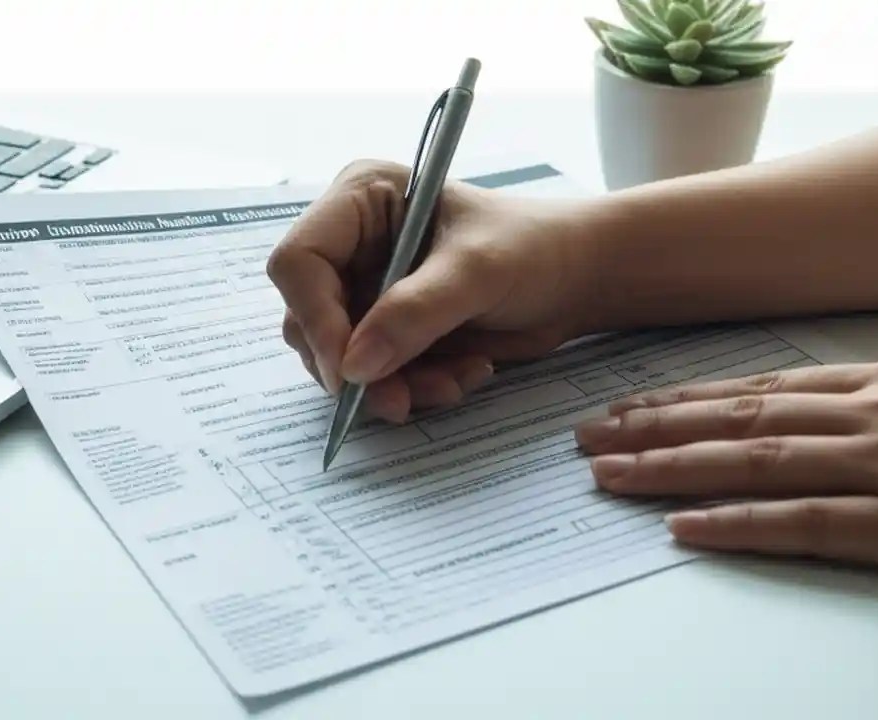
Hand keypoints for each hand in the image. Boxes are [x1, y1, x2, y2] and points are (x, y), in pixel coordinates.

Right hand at [267, 160, 593, 421]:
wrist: (578, 279)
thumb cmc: (534, 248)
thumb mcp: (476, 272)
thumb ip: (414, 314)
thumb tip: (353, 367)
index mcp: (360, 199)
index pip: (299, 261)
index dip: (315, 318)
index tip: (349, 373)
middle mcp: (351, 243)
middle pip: (308, 318)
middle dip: (358, 365)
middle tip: (401, 400)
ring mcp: (367, 289)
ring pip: (340, 357)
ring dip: (392, 384)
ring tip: (451, 384)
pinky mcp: (387, 329)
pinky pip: (373, 375)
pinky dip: (413, 387)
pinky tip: (463, 375)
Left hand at [575, 355, 877, 578]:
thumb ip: (864, 400)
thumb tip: (782, 411)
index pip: (756, 387)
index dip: (681, 398)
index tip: (624, 406)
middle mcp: (874, 412)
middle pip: (739, 416)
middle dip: (654, 427)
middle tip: (588, 437)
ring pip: (756, 461)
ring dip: (673, 469)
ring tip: (610, 477)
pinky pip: (804, 523)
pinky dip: (738, 525)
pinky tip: (684, 528)